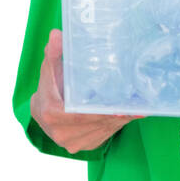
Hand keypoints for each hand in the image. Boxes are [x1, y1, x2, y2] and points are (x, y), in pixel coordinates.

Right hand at [30, 29, 139, 153]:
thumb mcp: (49, 68)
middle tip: (136, 104)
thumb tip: (57, 34)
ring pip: (103, 130)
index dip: (99, 111)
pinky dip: (117, 125)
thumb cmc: (49, 88)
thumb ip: (53, 52)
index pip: (78, 115)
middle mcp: (61, 133)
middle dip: (116, 114)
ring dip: (120, 120)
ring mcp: (73, 143)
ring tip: (137, 107)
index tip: (119, 107)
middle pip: (95, 123)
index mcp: (51, 114)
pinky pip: (105, 135)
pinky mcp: (84, 146)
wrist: (42, 112)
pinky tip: (129, 114)